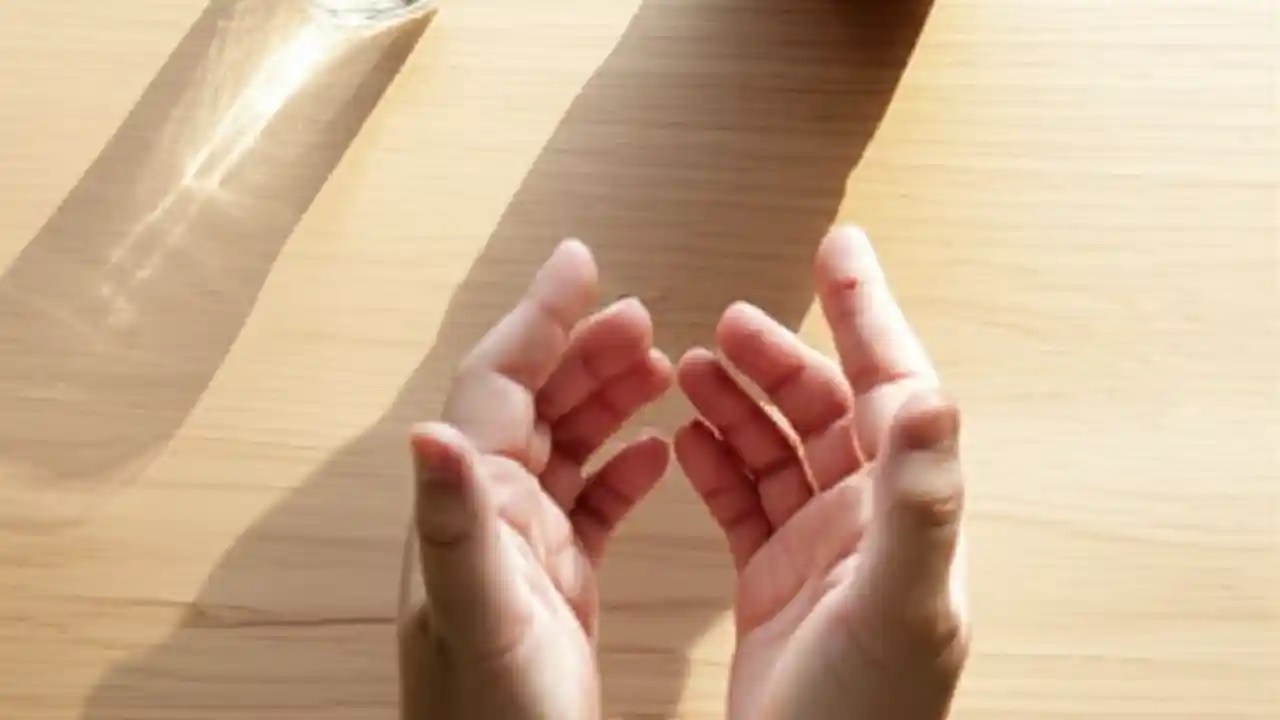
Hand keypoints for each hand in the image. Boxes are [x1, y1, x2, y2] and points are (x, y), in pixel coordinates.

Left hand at [398, 241, 673, 719]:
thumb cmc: (491, 716)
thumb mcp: (479, 615)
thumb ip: (453, 521)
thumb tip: (425, 430)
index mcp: (470, 504)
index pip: (498, 383)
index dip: (538, 318)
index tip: (579, 261)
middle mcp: (491, 512)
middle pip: (535, 400)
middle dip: (585, 349)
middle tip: (641, 315)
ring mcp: (527, 544)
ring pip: (567, 443)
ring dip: (609, 399)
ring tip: (659, 367)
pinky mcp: (561, 578)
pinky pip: (593, 501)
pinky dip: (626, 469)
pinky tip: (658, 454)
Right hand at [674, 228, 968, 719]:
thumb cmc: (866, 716)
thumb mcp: (900, 604)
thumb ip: (920, 499)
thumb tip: (934, 392)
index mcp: (905, 514)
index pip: (894, 387)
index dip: (867, 312)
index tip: (839, 246)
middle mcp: (868, 523)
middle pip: (825, 408)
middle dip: (777, 358)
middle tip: (724, 325)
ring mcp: (820, 549)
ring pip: (778, 447)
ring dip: (738, 402)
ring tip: (689, 369)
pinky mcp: (775, 580)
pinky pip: (745, 497)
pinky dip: (716, 460)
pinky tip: (685, 435)